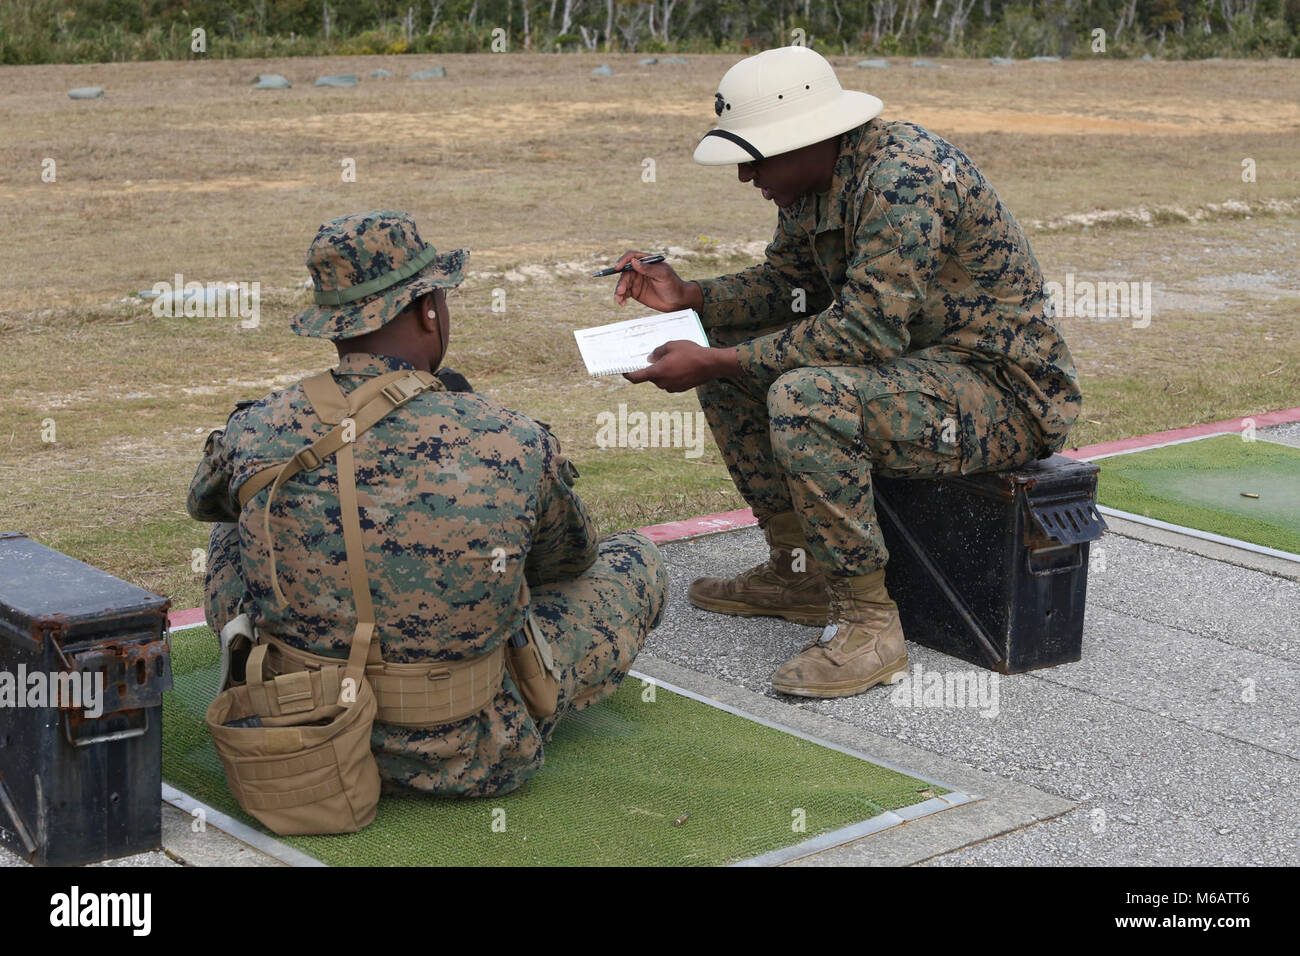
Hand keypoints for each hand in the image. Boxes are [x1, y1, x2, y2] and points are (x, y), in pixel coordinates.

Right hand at [612, 250, 703, 311]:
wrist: (677, 301)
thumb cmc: (673, 285)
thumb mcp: (663, 275)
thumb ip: (648, 269)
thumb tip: (633, 262)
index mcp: (647, 262)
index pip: (631, 257)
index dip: (623, 260)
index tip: (617, 267)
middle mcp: (640, 270)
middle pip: (625, 272)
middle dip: (621, 281)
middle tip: (621, 291)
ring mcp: (637, 281)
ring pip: (623, 283)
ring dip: (619, 290)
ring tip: (618, 299)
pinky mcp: (635, 292)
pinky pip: (624, 293)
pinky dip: (621, 297)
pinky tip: (622, 303)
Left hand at [623, 341, 737, 392]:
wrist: (711, 364)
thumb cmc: (691, 353)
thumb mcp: (671, 345)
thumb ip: (657, 352)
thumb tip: (650, 358)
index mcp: (657, 372)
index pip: (636, 377)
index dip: (628, 374)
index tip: (624, 371)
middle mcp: (662, 383)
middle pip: (650, 377)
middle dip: (651, 368)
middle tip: (657, 357)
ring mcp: (672, 388)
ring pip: (661, 379)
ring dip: (662, 371)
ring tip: (673, 359)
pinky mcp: (680, 389)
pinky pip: (670, 382)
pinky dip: (671, 375)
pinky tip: (680, 365)